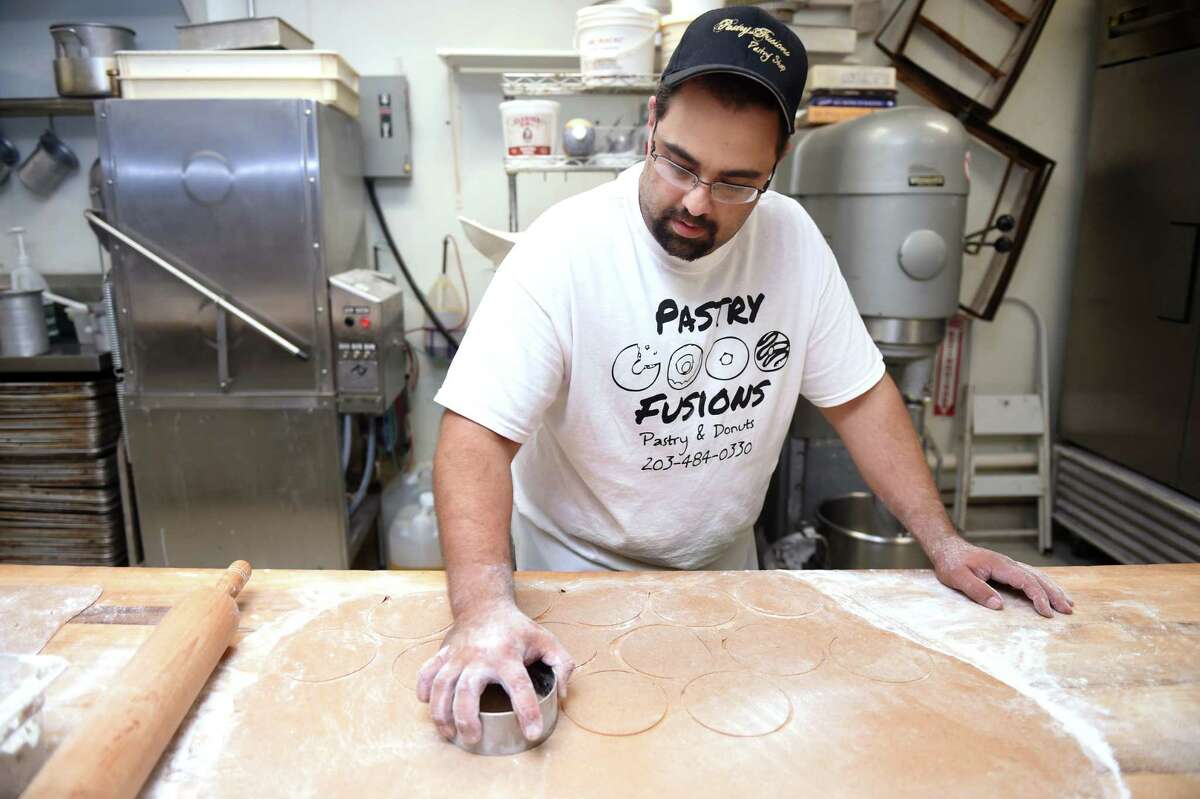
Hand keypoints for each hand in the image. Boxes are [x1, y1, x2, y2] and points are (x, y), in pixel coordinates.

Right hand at [416, 601, 574, 744]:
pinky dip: (423, 689)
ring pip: (441, 685)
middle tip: (474, 738)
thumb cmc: (516, 628)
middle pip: (467, 690)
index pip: (519, 686)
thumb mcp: (546, 640)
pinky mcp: (442, 654)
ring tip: (449, 733)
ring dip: (441, 712)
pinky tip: (426, 703)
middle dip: (466, 717)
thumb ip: (562, 665)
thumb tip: (564, 694)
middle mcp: (479, 657)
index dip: (527, 711)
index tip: (531, 733)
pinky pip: (426, 672)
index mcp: (507, 655)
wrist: (485, 604)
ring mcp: (457, 655)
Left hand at [927, 537, 1073, 617]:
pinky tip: (1051, 592)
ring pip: (1037, 575)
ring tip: (1068, 603)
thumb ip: (978, 590)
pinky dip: (1044, 584)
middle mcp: (1008, 563)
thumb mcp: (958, 578)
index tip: (1047, 613)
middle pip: (1038, 578)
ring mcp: (1009, 564)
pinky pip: (1031, 575)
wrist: (946, 547)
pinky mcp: (1006, 568)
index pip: (1026, 581)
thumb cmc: (951, 563)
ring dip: (1053, 589)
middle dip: (1054, 594)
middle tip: (1068, 610)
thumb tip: (999, 606)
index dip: (1038, 597)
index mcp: (1000, 565)